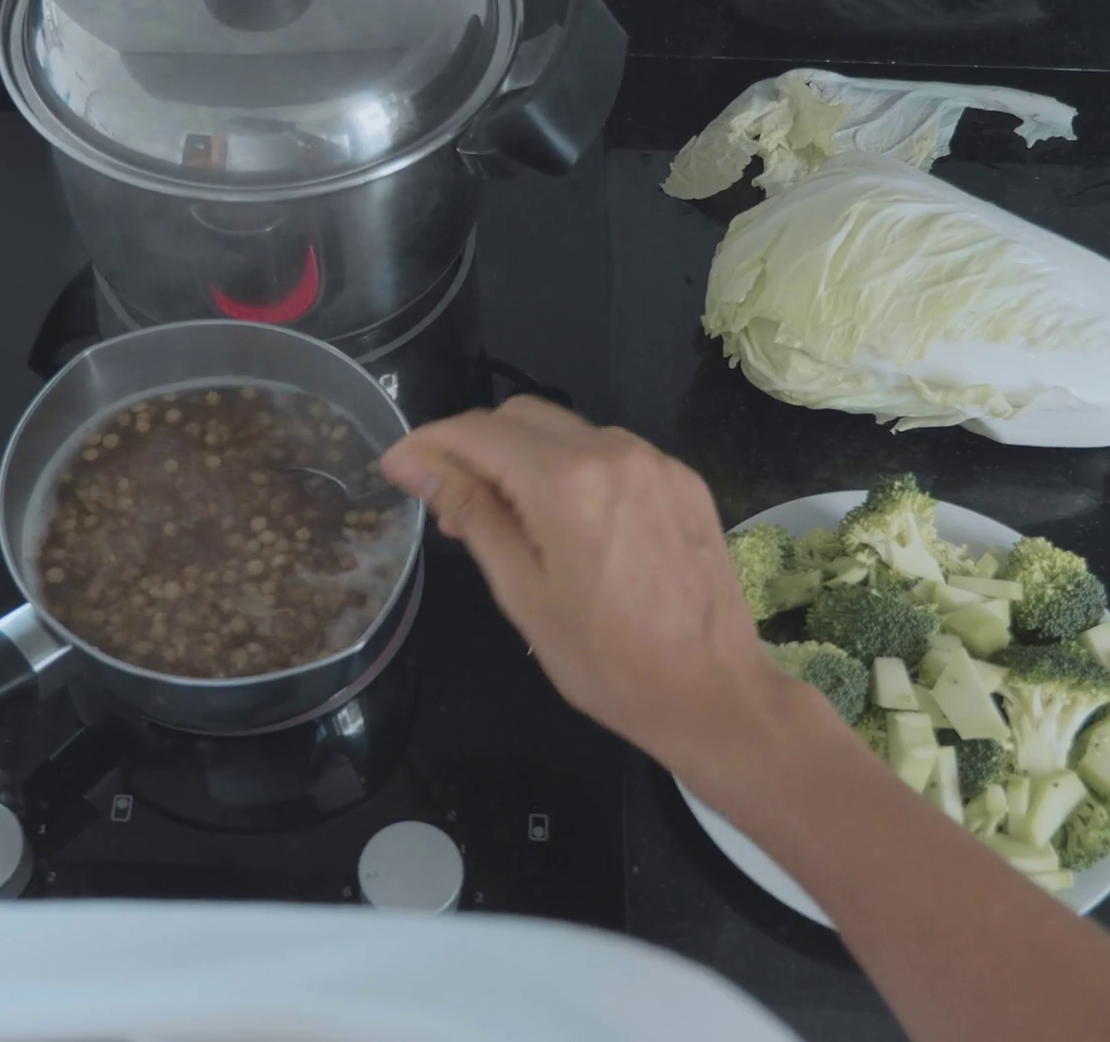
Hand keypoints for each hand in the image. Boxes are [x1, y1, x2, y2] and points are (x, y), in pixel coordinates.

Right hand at [381, 398, 802, 774]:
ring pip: (568, 431)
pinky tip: (570, 525)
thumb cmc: (607, 661)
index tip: (398, 467)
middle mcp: (614, 452)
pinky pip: (612, 454)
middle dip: (475, 446)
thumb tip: (419, 466)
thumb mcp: (523, 593)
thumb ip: (472, 515)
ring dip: (526, 458)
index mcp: (567, 481)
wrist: (712, 692)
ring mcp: (657, 462)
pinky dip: (575, 471)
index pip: (477, 432)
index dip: (428, 444)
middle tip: (451, 503)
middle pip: (521, 417)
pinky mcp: (684, 480)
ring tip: (511, 521)